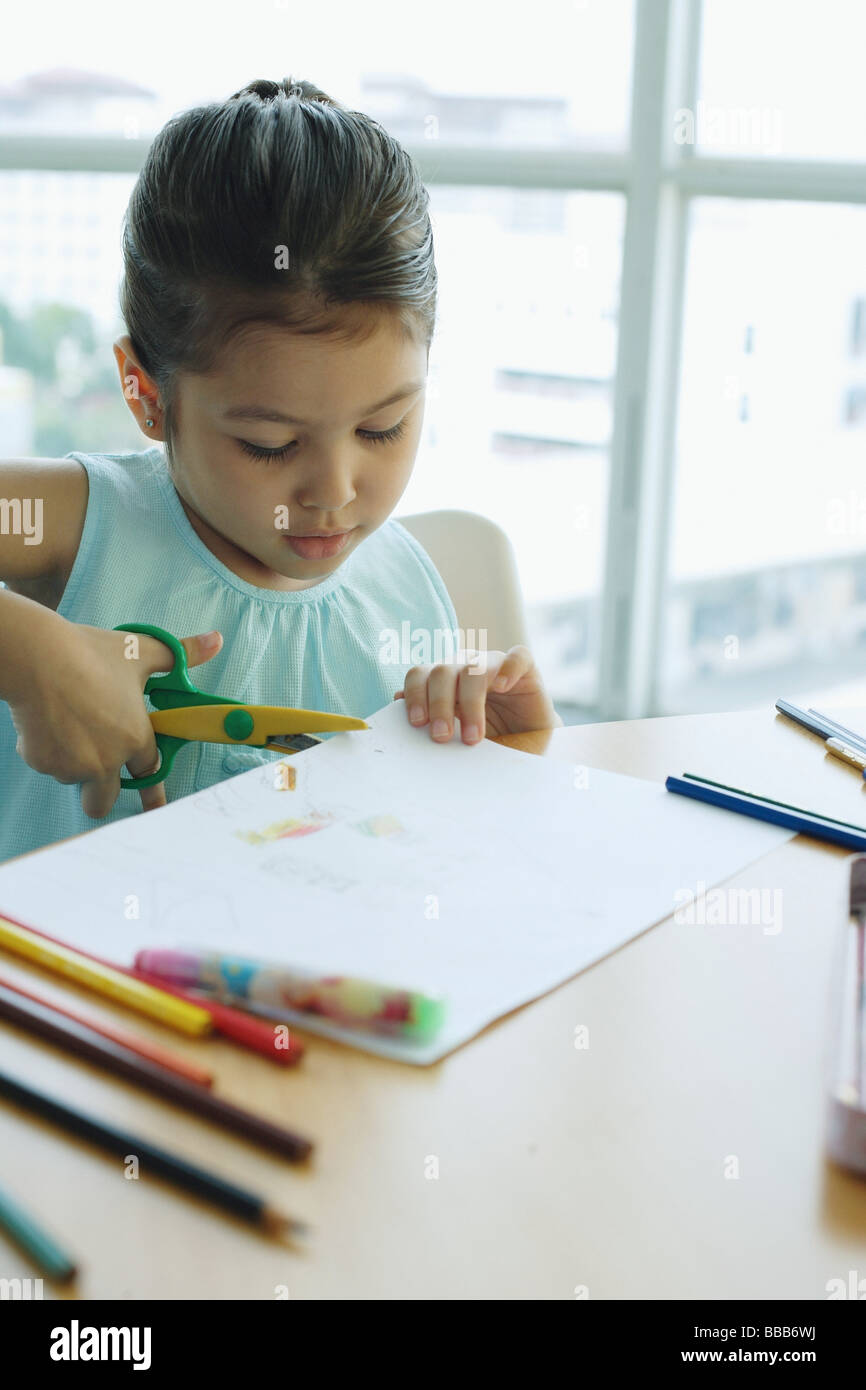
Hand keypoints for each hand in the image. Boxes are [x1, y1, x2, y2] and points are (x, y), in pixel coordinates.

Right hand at [9, 620, 223, 818]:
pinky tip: (46, 720)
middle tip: (94, 769)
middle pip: (104, 800)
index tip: (155, 809)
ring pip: (74, 778)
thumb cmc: (90, 652)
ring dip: (73, 763)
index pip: (149, 772)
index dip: (151, 790)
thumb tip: (216, 640)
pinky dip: (48, 750)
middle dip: (101, 791)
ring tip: (68, 722)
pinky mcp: (42, 762)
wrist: (36, 655)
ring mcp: (72, 765)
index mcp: (135, 737)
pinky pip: (47, 765)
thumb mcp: (139, 651)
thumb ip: (180, 654)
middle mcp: (106, 760)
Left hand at [393, 644, 562, 742]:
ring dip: (469, 703)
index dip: (414, 695)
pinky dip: (509, 668)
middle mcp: (465, 669)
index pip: (419, 675)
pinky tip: (503, 688)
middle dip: (438, 704)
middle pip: (442, 671)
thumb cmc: (487, 742)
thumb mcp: (454, 736)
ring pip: (473, 669)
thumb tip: (397, 710)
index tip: (417, 724)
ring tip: (471, 738)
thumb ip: (430, 723)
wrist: (529, 748)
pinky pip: (518, 657)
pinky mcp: (526, 670)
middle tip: (440, 736)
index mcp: (443, 683)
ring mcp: (495, 666)